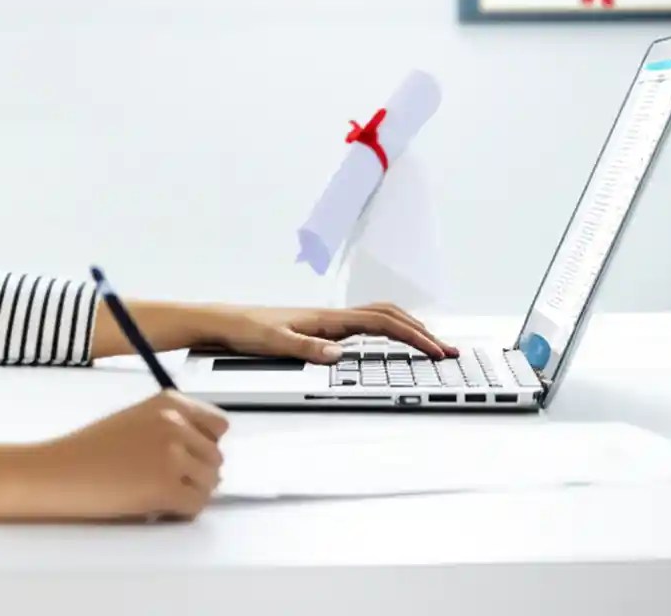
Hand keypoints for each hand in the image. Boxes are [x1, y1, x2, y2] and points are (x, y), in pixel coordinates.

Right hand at [31, 391, 228, 520]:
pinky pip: (196, 506)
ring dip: (190, 493)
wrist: (58, 471)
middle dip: (197, 473)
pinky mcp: (166, 487)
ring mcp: (172, 455)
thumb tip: (205, 456)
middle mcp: (175, 423)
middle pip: (215, 458)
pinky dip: (181, 512)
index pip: (218, 425)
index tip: (189, 456)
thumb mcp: (136, 420)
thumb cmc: (89, 449)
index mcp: (169, 402)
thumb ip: (173, 427)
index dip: (204, 444)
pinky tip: (158, 507)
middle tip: (168, 481)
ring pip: (210, 483)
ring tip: (160, 494)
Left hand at [197, 303, 457, 363]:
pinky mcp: (321, 328)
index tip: (435, 351)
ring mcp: (328, 321)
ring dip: (407, 328)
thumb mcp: (274, 342)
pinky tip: (391, 342)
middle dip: (421, 332)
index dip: (413, 337)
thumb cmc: (246, 329)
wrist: (225, 321)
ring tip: (429, 344)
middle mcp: (332, 316)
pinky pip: (365, 325)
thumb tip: (336, 355)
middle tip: (446, 350)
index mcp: (328, 319)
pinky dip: (388, 330)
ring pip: (380, 317)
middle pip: (389, 316)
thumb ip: (305, 348)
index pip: (382, 324)